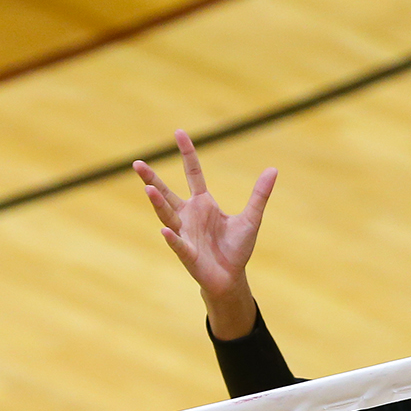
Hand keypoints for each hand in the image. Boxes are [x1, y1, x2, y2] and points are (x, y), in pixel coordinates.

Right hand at [133, 131, 275, 338]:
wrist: (231, 277)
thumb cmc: (236, 248)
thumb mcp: (251, 218)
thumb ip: (259, 195)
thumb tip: (273, 170)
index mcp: (203, 203)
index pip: (192, 173)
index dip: (187, 153)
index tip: (179, 132)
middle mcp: (188, 215)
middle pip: (167, 192)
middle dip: (152, 178)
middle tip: (137, 163)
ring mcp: (185, 234)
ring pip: (167, 215)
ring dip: (157, 203)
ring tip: (148, 189)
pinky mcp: (187, 254)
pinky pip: (178, 243)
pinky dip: (172, 237)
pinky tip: (165, 229)